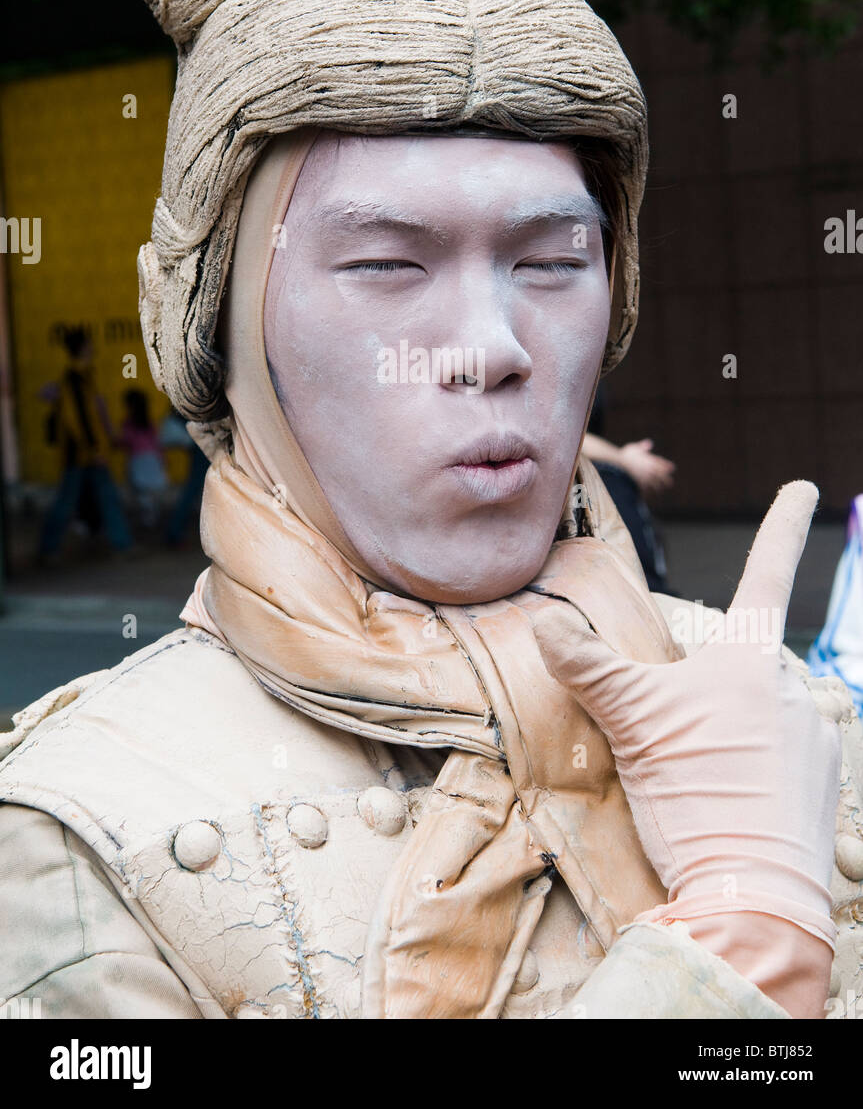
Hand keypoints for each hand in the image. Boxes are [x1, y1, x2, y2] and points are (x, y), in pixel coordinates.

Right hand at [534, 482, 840, 956]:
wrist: (752, 893)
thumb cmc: (694, 790)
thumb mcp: (630, 722)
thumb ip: (588, 665)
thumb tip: (545, 620)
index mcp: (748, 656)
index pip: (765, 570)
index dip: (781, 523)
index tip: (803, 485)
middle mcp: (791, 684)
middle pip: (744, 660)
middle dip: (711, 684)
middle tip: (675, 734)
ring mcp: (814, 734)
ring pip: (760, 710)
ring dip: (730, 728)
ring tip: (696, 777)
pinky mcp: (824, 782)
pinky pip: (783, 754)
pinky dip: (754, 766)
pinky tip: (725, 797)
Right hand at [618, 438, 674, 494]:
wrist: (618, 463)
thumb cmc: (624, 455)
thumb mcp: (633, 447)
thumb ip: (642, 446)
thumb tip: (649, 442)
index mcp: (650, 460)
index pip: (661, 463)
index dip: (667, 466)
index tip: (672, 468)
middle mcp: (650, 469)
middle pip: (662, 475)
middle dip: (666, 480)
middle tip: (670, 484)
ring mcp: (645, 477)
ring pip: (656, 485)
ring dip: (658, 489)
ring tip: (659, 492)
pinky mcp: (640, 483)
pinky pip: (646, 490)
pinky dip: (647, 493)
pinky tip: (647, 496)